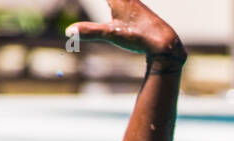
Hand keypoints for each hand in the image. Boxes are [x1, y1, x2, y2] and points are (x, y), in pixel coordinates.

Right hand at [68, 0, 183, 58]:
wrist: (165, 44)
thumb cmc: (138, 37)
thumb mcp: (111, 34)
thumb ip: (90, 31)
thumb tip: (68, 32)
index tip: (105, 1)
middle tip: (108, 1)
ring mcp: (135, 5)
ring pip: (122, 0)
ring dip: (115, 1)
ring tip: (112, 4)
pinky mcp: (141, 13)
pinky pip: (129, 2)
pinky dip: (121, 3)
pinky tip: (123, 8)